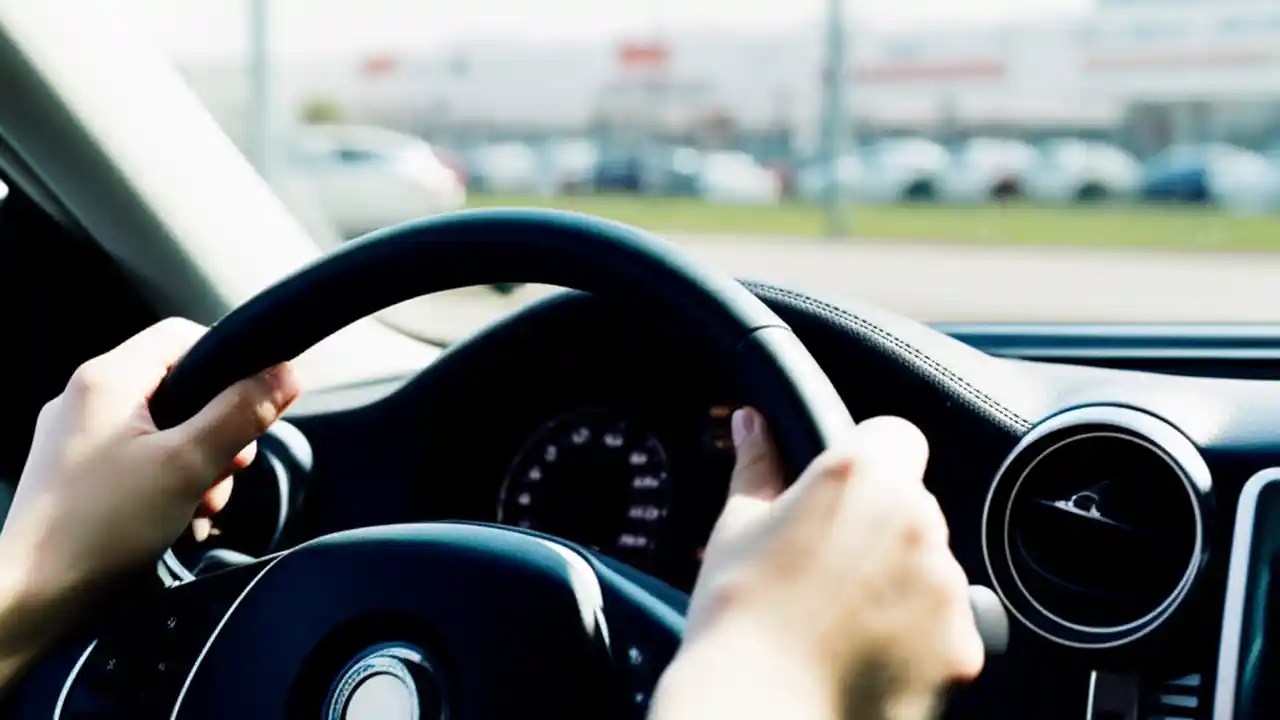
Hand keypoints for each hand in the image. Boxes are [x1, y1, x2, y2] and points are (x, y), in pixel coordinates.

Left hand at [0, 318, 299, 687]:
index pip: (185, 337)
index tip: (258, 403)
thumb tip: (286, 373)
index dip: (232, 363)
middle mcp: (87, 398)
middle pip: (181, 386)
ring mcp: (78, 436)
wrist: (34, 598)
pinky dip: (170, 479)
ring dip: (199, 461)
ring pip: (166, 426)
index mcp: (108, 379)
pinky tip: (179, 513)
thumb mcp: (190, 463)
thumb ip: (241, 413)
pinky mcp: (78, 472)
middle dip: (219, 428)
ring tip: (203, 501)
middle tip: (231, 467)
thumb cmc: (102, 527)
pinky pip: (141, 456)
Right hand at [650, 408, 982, 719]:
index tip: (844, 492)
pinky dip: (918, 638)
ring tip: (842, 618)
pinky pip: (947, 627)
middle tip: (828, 566)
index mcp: (860, 476)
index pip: (895, 436)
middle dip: (881, 527)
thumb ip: (758, 465)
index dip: (870, 459)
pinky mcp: (962, 645)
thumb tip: (753, 425)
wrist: (758, 709)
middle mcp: (914, 520)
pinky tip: (867, 653)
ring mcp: (945, 586)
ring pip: (933, 567)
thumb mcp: (736, 527)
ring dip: (901, 582)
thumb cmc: (739, 617)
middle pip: (915, 505)